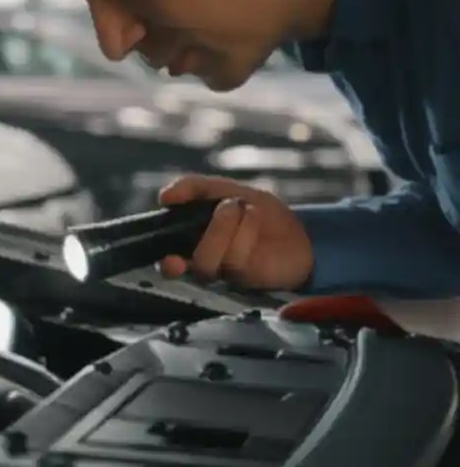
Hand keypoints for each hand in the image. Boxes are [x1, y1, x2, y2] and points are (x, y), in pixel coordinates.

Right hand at [157, 175, 313, 290]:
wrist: (302, 231)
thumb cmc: (259, 212)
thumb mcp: (225, 190)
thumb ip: (193, 187)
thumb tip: (164, 196)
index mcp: (193, 244)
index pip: (168, 261)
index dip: (167, 263)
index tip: (170, 258)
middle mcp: (206, 264)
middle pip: (193, 261)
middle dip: (212, 231)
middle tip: (230, 206)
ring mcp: (226, 274)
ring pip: (209, 262)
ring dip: (227, 229)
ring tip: (247, 209)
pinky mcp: (247, 279)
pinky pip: (235, 262)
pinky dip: (245, 232)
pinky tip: (255, 216)